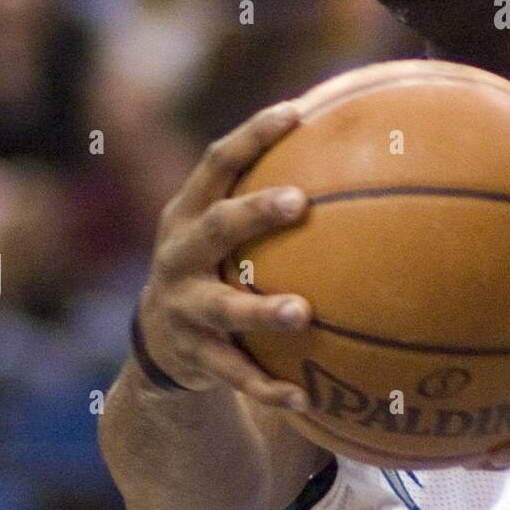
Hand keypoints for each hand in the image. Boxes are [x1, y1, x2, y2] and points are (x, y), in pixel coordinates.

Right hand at [136, 102, 313, 410]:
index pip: (217, 162)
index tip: (294, 112)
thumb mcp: (224, 224)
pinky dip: (267, 386)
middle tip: (298, 202)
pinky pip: (233, 373)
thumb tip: (351, 140)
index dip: (252, 135)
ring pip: (222, 309)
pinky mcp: (193, 355)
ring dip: (261, 311)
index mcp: (189, 212)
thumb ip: (269, 192)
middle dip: (253, 213)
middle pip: (215, 226)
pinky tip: (305, 397)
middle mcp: (180, 254)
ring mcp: (183, 306)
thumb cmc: (217, 263)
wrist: (159, 341)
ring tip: (302, 312)